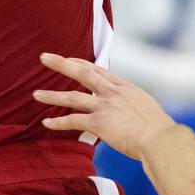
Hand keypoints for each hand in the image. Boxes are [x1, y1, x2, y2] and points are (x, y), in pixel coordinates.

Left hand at [34, 53, 174, 158]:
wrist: (159, 137)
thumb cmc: (158, 128)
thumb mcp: (147, 107)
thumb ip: (135, 106)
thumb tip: (133, 113)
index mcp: (124, 86)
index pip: (99, 70)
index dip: (82, 63)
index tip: (70, 60)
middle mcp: (112, 91)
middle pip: (82, 72)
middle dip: (61, 63)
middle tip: (44, 57)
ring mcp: (104, 106)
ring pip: (72, 97)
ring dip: (52, 95)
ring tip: (36, 93)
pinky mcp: (99, 123)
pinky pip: (73, 120)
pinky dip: (58, 122)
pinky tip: (46, 122)